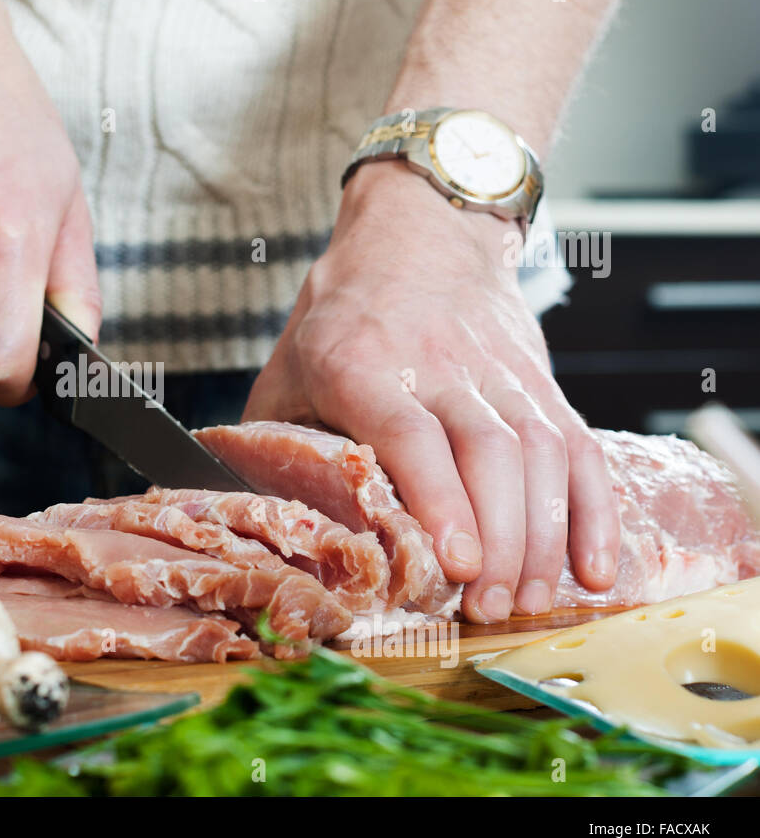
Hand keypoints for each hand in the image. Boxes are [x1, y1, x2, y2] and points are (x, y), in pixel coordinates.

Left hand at [244, 162, 620, 620]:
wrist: (418, 229)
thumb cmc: (341, 314)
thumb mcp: (288, 367)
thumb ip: (271, 440)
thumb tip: (245, 522)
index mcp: (361, 363)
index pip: (412, 435)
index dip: (441, 501)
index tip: (457, 565)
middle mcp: (439, 363)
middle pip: (487, 453)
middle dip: (498, 540)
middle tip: (489, 608)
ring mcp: (498, 369)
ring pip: (538, 453)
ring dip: (543, 535)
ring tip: (529, 600)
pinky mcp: (539, 378)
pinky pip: (577, 445)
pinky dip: (591, 509)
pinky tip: (590, 566)